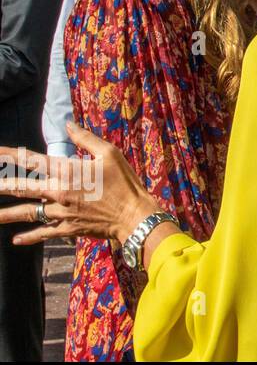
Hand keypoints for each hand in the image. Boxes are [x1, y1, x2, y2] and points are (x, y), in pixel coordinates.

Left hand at [0, 122, 155, 246]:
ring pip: (26, 212)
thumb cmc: (125, 182)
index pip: (31, 160)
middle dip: (1, 185)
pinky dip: (28, 237)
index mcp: (68, 170)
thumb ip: (86, 139)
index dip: (10, 155)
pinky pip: (42, 233)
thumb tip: (68, 124)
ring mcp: (60, 212)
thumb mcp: (110, 153)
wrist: (134, 215)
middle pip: (21, 187)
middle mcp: (58, 191)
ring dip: (5, 214)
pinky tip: (15, 240)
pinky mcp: (67, 228)